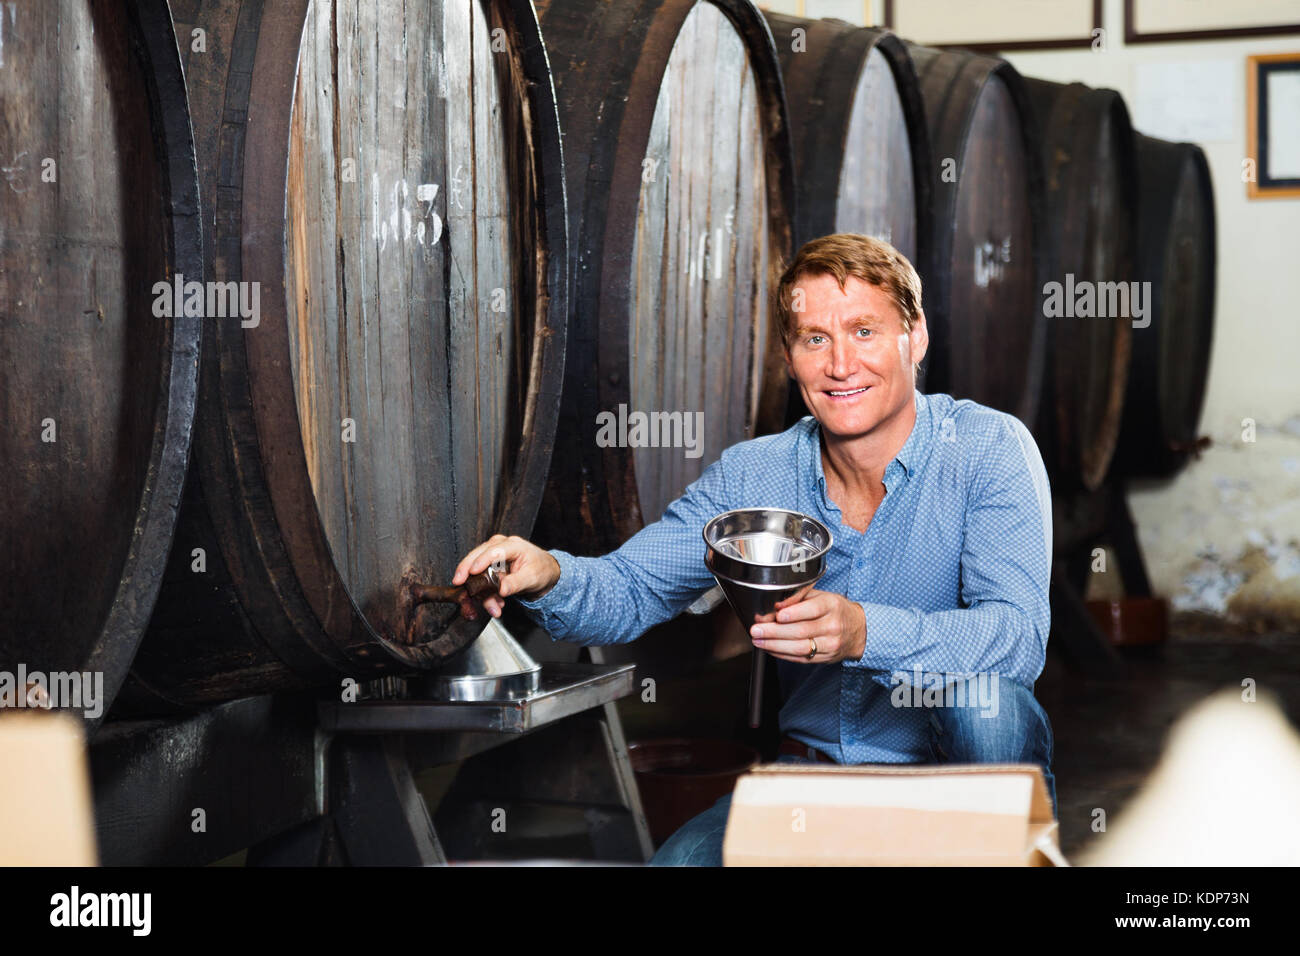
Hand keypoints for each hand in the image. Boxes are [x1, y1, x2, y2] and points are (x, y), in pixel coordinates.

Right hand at [452, 534, 560, 618]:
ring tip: (493, 607)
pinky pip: (481, 581)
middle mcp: (499, 547)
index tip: (472, 572)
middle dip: (466, 570)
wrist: (544, 572)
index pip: (494, 551)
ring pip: (476, 570)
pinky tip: (495, 604)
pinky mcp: (489, 568)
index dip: (481, 561)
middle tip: (459, 583)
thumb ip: (516, 583)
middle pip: (477, 556)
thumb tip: (502, 589)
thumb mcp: (532, 577)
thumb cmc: (540, 569)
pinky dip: (485, 595)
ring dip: (481, 592)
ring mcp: (492, 556)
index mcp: (512, 545)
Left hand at [749, 589, 865, 663]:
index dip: (794, 614)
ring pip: (801, 648)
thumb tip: (775, 603)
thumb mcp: (821, 596)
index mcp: (831, 605)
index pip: (812, 609)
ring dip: (775, 645)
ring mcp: (830, 644)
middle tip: (756, 630)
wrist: (858, 630)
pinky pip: (801, 658)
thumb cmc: (834, 609)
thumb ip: (799, 597)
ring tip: (758, 640)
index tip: (777, 615)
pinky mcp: (826, 658)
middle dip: (775, 632)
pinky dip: (783, 654)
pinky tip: (770, 648)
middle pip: (802, 631)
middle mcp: (833, 625)